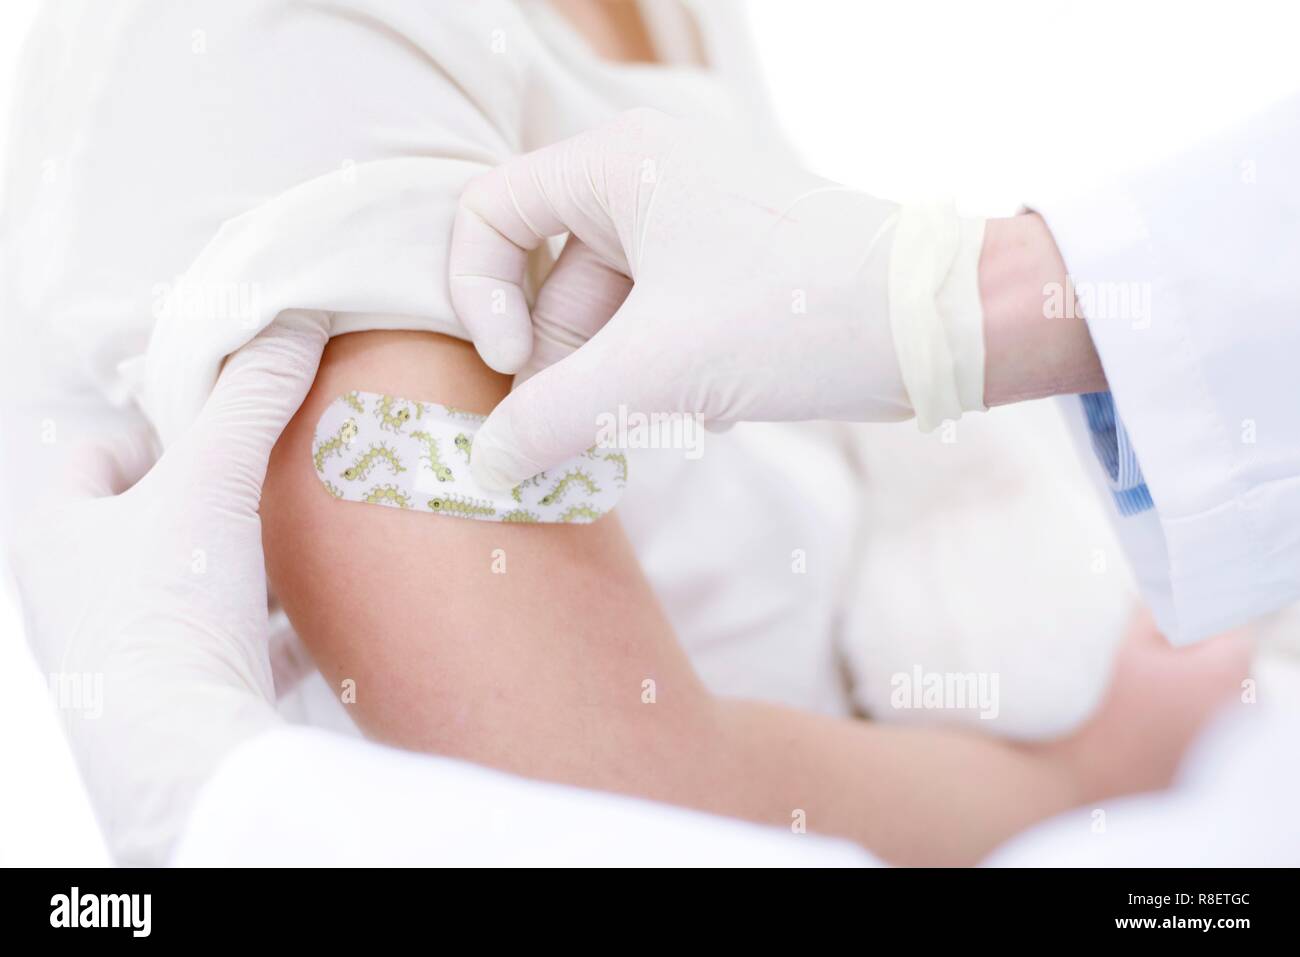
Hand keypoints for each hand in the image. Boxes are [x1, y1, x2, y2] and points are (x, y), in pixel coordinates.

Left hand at [9, 310, 328, 863]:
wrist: (187, 753)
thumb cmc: (167, 609)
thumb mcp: (212, 482)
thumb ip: (252, 397)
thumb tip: (295, 318)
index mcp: (56, 532)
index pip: (98, 451)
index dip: (164, 429)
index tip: (230, 428)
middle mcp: (81, 592)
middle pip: (156, 516)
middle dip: (222, 495)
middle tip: (280, 475)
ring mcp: (131, 648)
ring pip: (198, 580)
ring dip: (253, 560)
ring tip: (312, 537)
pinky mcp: (183, 693)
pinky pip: (237, 642)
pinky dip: (279, 626)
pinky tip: (325, 613)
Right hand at [449, 108, 987, 489]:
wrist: (940, 324)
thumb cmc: (800, 312)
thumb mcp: (659, 370)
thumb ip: (553, 418)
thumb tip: (485, 465)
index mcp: (617, 166)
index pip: (490, 214)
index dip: (479, 297)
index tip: (513, 368)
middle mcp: (648, 180)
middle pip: (551, 282)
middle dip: (562, 369)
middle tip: (576, 441)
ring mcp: (693, 227)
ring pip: (609, 317)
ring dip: (619, 385)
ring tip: (671, 420)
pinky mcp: (728, 271)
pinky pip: (658, 326)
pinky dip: (666, 376)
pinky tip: (716, 409)